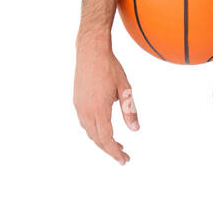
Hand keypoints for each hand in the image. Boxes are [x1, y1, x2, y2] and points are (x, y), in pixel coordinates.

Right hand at [74, 37, 138, 163]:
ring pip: (89, 132)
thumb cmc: (109, 67)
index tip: (124, 160)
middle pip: (97, 139)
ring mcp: (79, 106)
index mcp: (98, 109)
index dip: (115, 152)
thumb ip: (129, 110)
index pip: (106, 138)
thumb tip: (135, 129)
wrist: (90, 51)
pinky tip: (104, 130)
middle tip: (124, 157)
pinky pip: (85, 123)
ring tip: (118, 146)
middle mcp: (85, 110)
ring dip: (102, 141)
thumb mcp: (125, 89)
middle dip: (110, 150)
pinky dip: (95, 131)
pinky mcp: (77, 101)